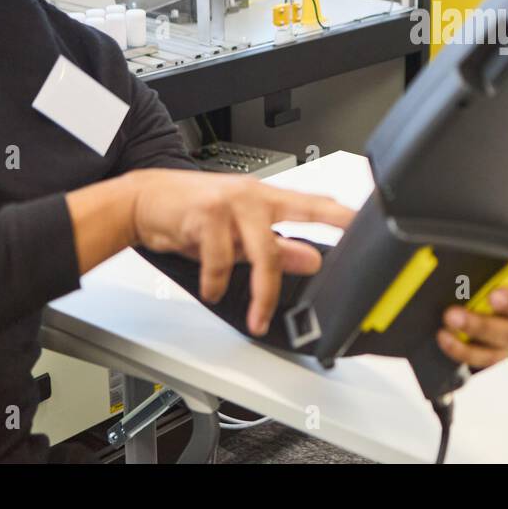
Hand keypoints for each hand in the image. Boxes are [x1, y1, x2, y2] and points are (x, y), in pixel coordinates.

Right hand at [130, 169, 354, 334]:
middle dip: (280, 282)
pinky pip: (219, 258)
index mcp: (266, 198)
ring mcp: (229, 202)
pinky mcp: (206, 213)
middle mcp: (252, 196)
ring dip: (254, 292)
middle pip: (282, 241)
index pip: (313, 204)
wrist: (143, 199)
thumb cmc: (194, 212)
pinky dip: (215, 281)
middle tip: (281, 311)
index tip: (365, 227)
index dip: (341, 217)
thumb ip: (277, 246)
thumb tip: (314, 259)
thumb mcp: (239, 234)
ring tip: (252, 312)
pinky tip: (212, 287)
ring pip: (255, 253)